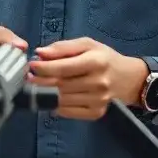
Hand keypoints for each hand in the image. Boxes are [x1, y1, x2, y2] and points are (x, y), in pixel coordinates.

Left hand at [29, 38, 148, 120]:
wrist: (128, 78)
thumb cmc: (104, 58)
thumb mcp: (87, 45)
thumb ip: (63, 47)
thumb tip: (40, 53)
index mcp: (96, 62)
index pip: (63, 68)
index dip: (43, 68)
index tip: (31, 65)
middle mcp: (98, 83)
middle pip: (60, 85)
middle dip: (40, 81)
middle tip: (29, 77)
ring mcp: (98, 100)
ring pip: (61, 100)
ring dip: (44, 94)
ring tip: (37, 86)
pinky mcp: (96, 113)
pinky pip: (68, 112)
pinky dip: (55, 106)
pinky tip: (51, 98)